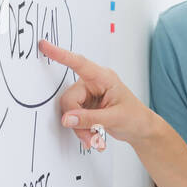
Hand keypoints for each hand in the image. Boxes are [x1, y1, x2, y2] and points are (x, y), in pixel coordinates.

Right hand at [38, 39, 154, 147]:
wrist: (142, 129)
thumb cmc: (135, 117)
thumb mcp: (115, 118)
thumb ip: (90, 118)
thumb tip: (67, 118)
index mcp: (104, 78)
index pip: (79, 64)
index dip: (60, 55)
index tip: (44, 45)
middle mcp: (93, 83)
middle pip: (70, 99)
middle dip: (77, 121)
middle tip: (90, 137)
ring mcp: (88, 95)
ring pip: (70, 112)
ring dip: (80, 129)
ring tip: (95, 140)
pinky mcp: (85, 107)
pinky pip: (74, 118)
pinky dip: (82, 131)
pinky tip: (94, 138)